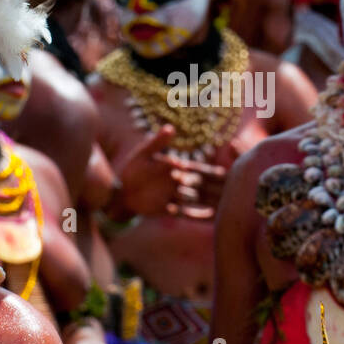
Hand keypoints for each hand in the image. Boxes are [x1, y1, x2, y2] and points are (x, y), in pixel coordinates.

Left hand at [110, 126, 227, 219]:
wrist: (120, 192)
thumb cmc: (132, 169)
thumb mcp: (144, 154)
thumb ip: (158, 142)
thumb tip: (171, 127)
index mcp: (177, 167)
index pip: (197, 168)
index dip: (208, 169)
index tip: (222, 170)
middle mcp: (179, 182)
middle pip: (196, 184)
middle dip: (204, 185)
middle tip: (216, 187)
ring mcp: (174, 197)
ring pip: (192, 199)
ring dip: (201, 199)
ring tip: (217, 203)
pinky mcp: (168, 209)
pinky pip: (184, 213)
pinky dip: (195, 214)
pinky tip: (208, 216)